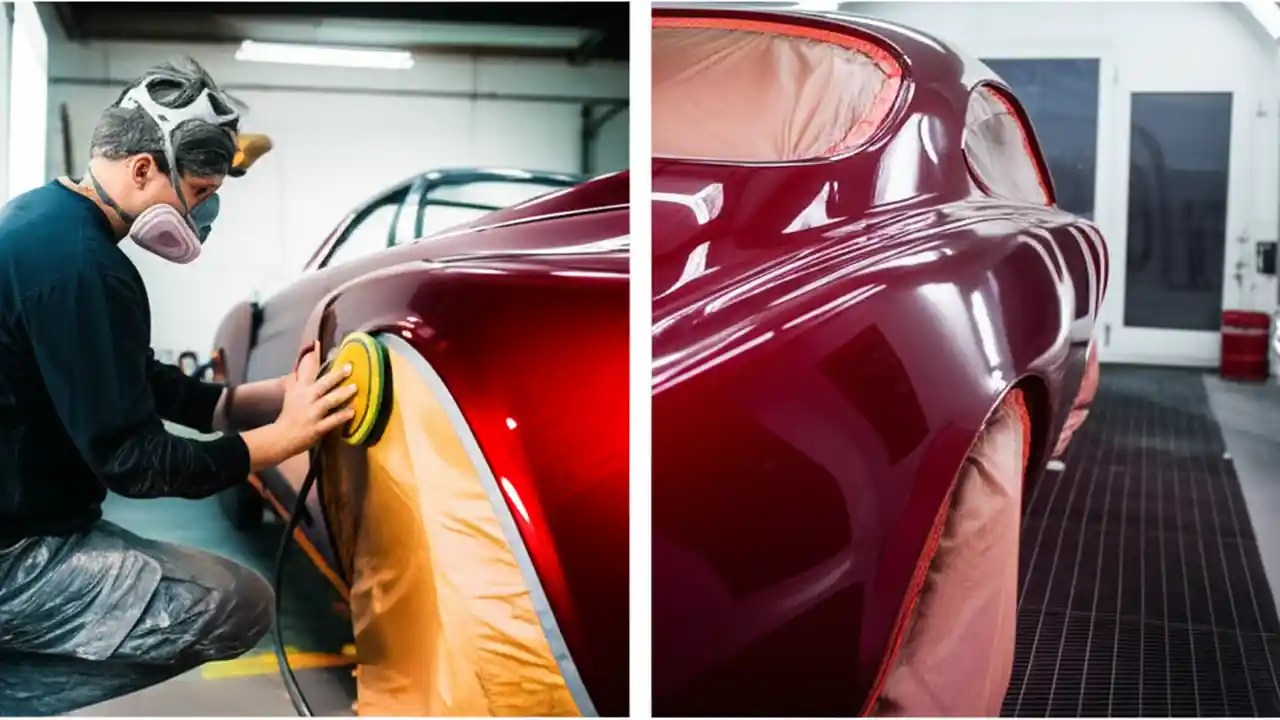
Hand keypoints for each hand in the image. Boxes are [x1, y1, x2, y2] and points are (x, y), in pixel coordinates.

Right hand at [243, 342, 354, 468]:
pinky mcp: (317, 428)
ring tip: (355, 387)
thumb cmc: (289, 413)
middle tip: (350, 367)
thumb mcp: (290, 392)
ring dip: (342, 394)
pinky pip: (332, 421)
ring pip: (329, 402)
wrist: (281, 437)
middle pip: (322, 385)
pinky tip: (353, 412)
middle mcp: (306, 399)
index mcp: (300, 389)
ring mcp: (312, 413)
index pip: (307, 371)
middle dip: (336, 375)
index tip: (318, 342)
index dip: (313, 357)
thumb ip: (297, 378)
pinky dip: (342, 416)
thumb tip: (301, 361)